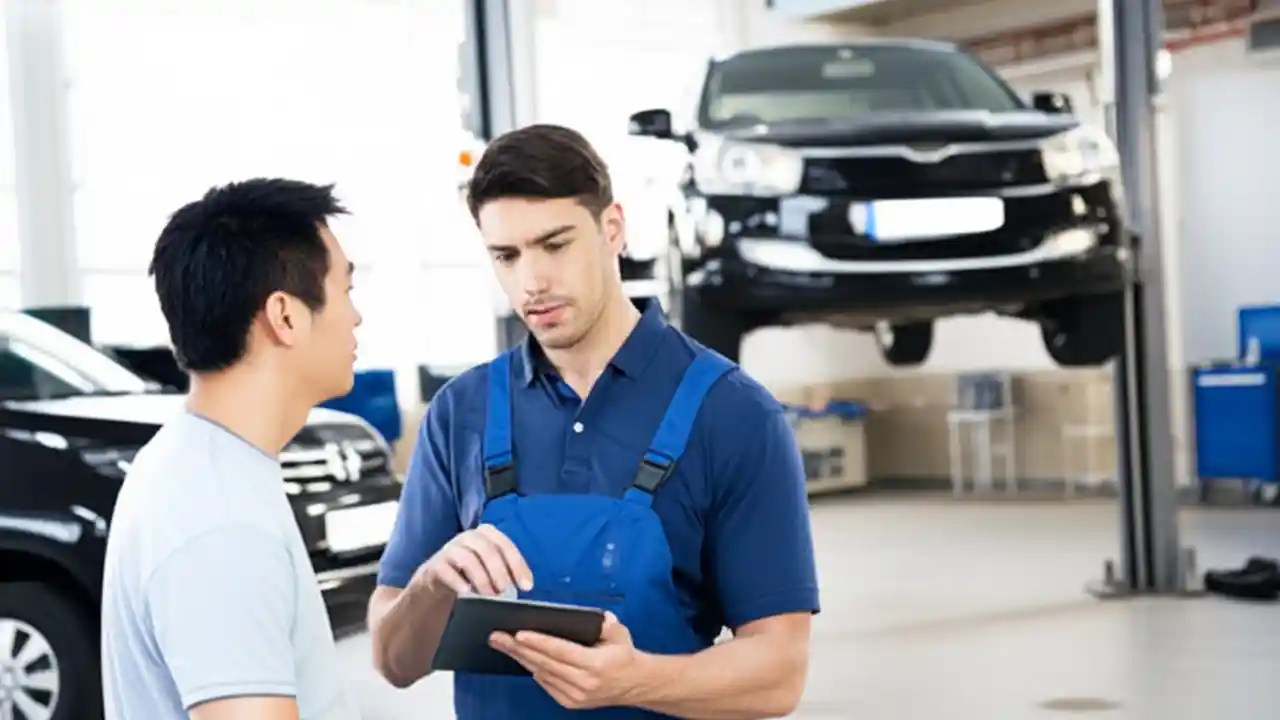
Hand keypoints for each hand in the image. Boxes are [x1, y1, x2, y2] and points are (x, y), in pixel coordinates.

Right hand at [412, 524, 532, 596]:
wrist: (437, 582)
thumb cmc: (471, 576)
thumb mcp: (490, 570)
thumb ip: (506, 572)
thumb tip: (525, 587)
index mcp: (486, 534)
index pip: (505, 545)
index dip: (518, 565)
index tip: (527, 586)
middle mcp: (469, 537)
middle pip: (487, 550)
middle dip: (499, 572)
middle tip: (505, 592)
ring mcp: (450, 548)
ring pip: (468, 559)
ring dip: (481, 579)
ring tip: (488, 597)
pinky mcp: (435, 564)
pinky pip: (446, 570)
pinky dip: (457, 581)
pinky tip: (466, 593)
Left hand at [490, 612, 643, 709]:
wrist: (634, 684)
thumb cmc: (623, 655)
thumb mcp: (621, 634)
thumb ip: (608, 625)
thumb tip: (598, 618)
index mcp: (595, 665)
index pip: (560, 651)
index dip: (538, 642)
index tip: (518, 634)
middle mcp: (584, 683)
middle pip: (544, 663)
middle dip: (518, 648)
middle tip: (498, 636)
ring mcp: (575, 695)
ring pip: (541, 674)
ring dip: (521, 658)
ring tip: (503, 644)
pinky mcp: (570, 702)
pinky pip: (546, 684)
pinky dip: (533, 669)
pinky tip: (522, 657)